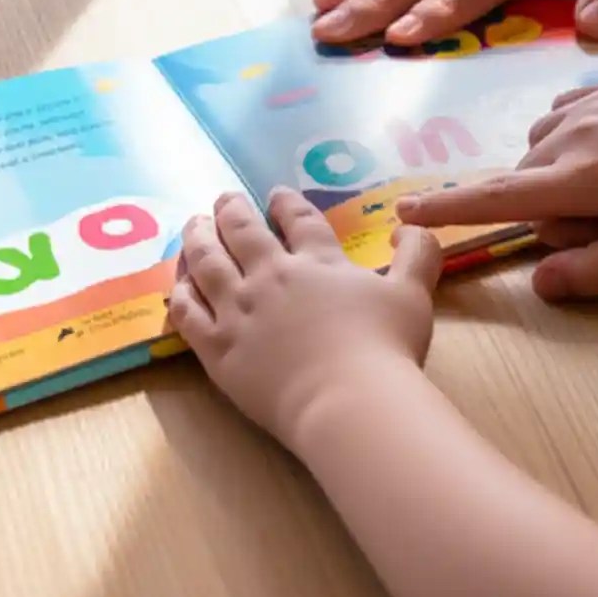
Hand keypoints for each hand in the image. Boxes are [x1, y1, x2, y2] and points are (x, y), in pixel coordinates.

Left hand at [169, 189, 442, 443]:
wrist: (348, 401)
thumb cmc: (385, 348)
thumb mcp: (414, 294)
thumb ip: (418, 254)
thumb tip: (410, 227)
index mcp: (317, 262)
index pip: (297, 220)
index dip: (285, 203)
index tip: (275, 195)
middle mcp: (270, 277)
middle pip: (241, 231)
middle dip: (230, 210)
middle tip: (222, 200)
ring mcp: (239, 311)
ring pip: (207, 262)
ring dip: (197, 238)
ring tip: (192, 226)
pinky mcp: (218, 349)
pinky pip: (188, 312)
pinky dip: (182, 291)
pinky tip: (180, 283)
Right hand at [398, 85, 597, 298]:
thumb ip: (593, 274)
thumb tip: (540, 285)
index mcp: (582, 179)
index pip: (499, 198)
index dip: (448, 208)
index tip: (404, 211)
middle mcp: (574, 135)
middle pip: (524, 182)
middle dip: (551, 211)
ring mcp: (588, 105)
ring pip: (536, 149)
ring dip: (555, 175)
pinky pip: (555, 116)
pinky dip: (564, 141)